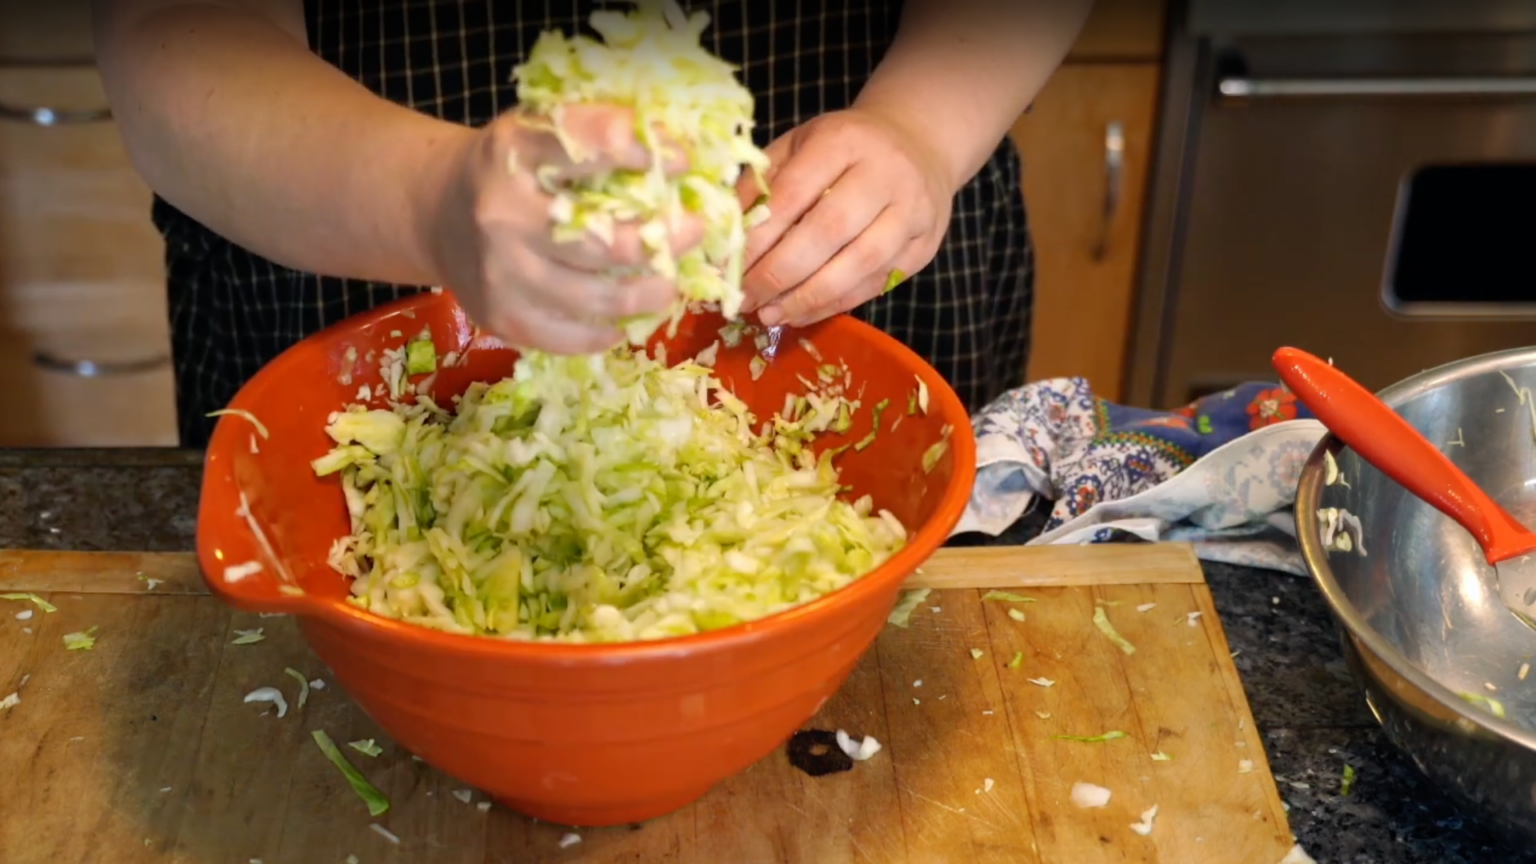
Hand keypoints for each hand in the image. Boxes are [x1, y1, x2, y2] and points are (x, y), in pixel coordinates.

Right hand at [425, 105, 702, 353]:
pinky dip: (606, 333)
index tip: (678, 162)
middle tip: (692, 233)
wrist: (434, 212)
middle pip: (603, 242)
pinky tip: (622, 320)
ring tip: (668, 283)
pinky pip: (568, 339)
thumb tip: (676, 157)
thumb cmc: (507, 171)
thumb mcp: (538, 131)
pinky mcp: (500, 316)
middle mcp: (502, 215)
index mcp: (514, 153)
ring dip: (648, 293)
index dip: (641, 154)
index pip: (587, 148)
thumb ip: (596, 133)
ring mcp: (500, 272)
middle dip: (662, 240)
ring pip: (596, 297)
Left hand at [735, 106, 954, 326]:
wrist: (919, 144)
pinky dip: (834, 304)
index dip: (758, 237)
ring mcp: (912, 211)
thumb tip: (726, 237)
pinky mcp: (924, 246)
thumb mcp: (799, 145)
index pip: (794, 194)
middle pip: (829, 231)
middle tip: (745, 298)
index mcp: (844, 140)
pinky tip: (801, 312)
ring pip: (859, 264)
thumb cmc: (844, 149)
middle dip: (780, 273)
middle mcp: (885, 173)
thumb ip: (761, 183)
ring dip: (809, 297)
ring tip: (770, 314)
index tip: (728, 268)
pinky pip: (876, 283)